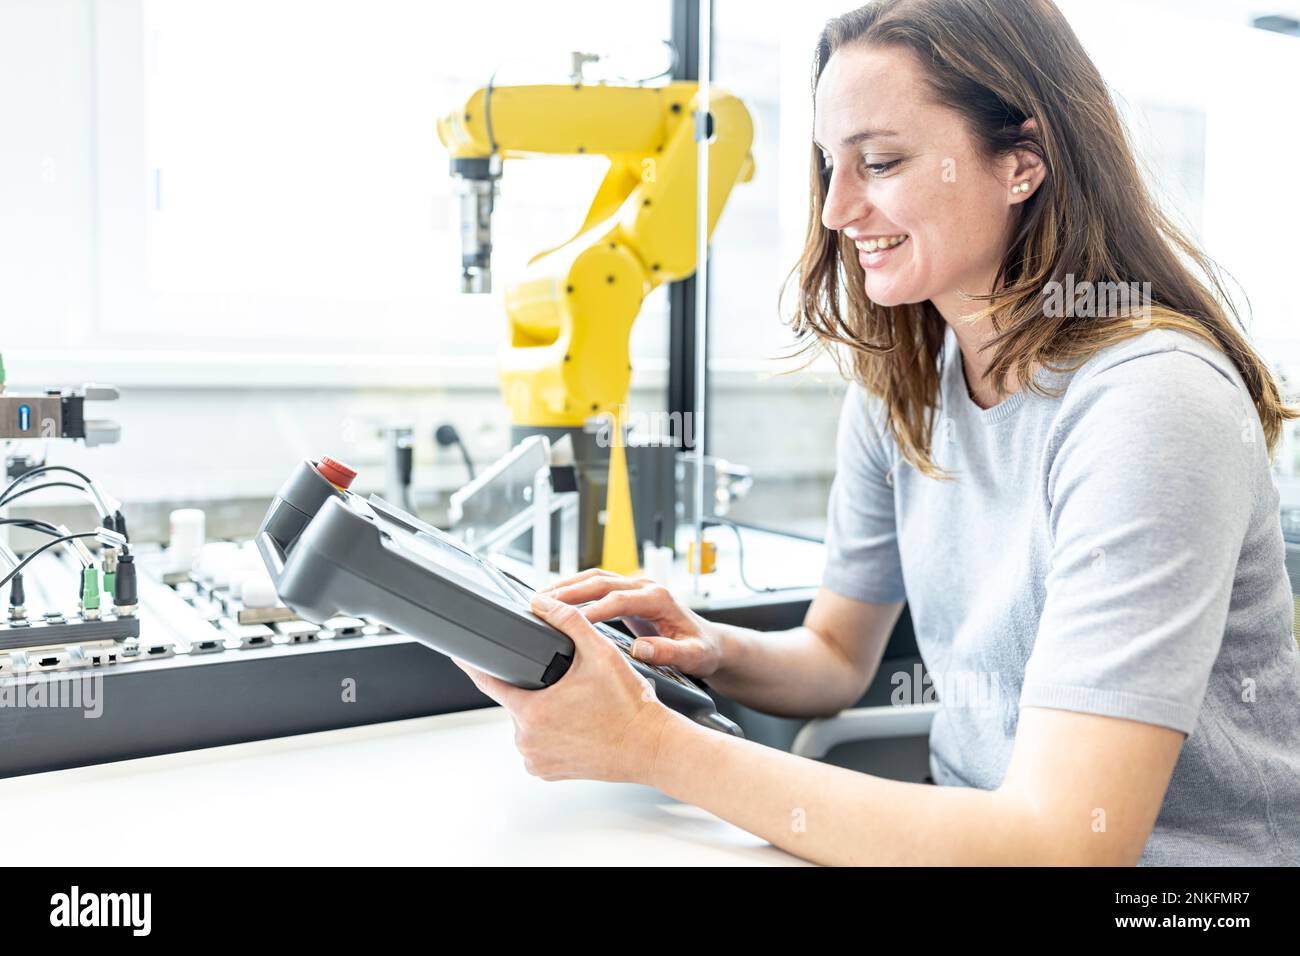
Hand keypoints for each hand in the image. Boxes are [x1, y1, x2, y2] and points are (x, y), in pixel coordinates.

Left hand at [452, 592, 680, 784]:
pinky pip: (537, 743)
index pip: (489, 682)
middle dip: (534, 687)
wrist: (651, 747)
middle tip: (569, 685)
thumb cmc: (630, 707)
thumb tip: (543, 602)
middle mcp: (528, 741)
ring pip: (527, 722)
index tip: (460, 653)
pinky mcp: (547, 771)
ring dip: (543, 710)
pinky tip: (575, 724)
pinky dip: (550, 731)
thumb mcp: (600, 653)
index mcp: (533, 712)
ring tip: (578, 706)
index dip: (473, 664)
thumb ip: (568, 622)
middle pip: (515, 700)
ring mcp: (536, 760)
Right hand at [542, 568, 725, 677]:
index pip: (620, 600)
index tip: (571, 622)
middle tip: (542, 602)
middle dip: (570, 591)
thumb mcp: (693, 656)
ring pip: (596, 578)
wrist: (709, 643)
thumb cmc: (701, 650)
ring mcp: (636, 587)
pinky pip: (597, 585)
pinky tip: (556, 600)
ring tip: (541, 598)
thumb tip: (640, 649)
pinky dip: (575, 589)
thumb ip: (668, 652)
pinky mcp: (628, 593)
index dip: (594, 609)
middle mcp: (646, 587)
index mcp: (660, 599)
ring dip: (568, 586)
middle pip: (601, 582)